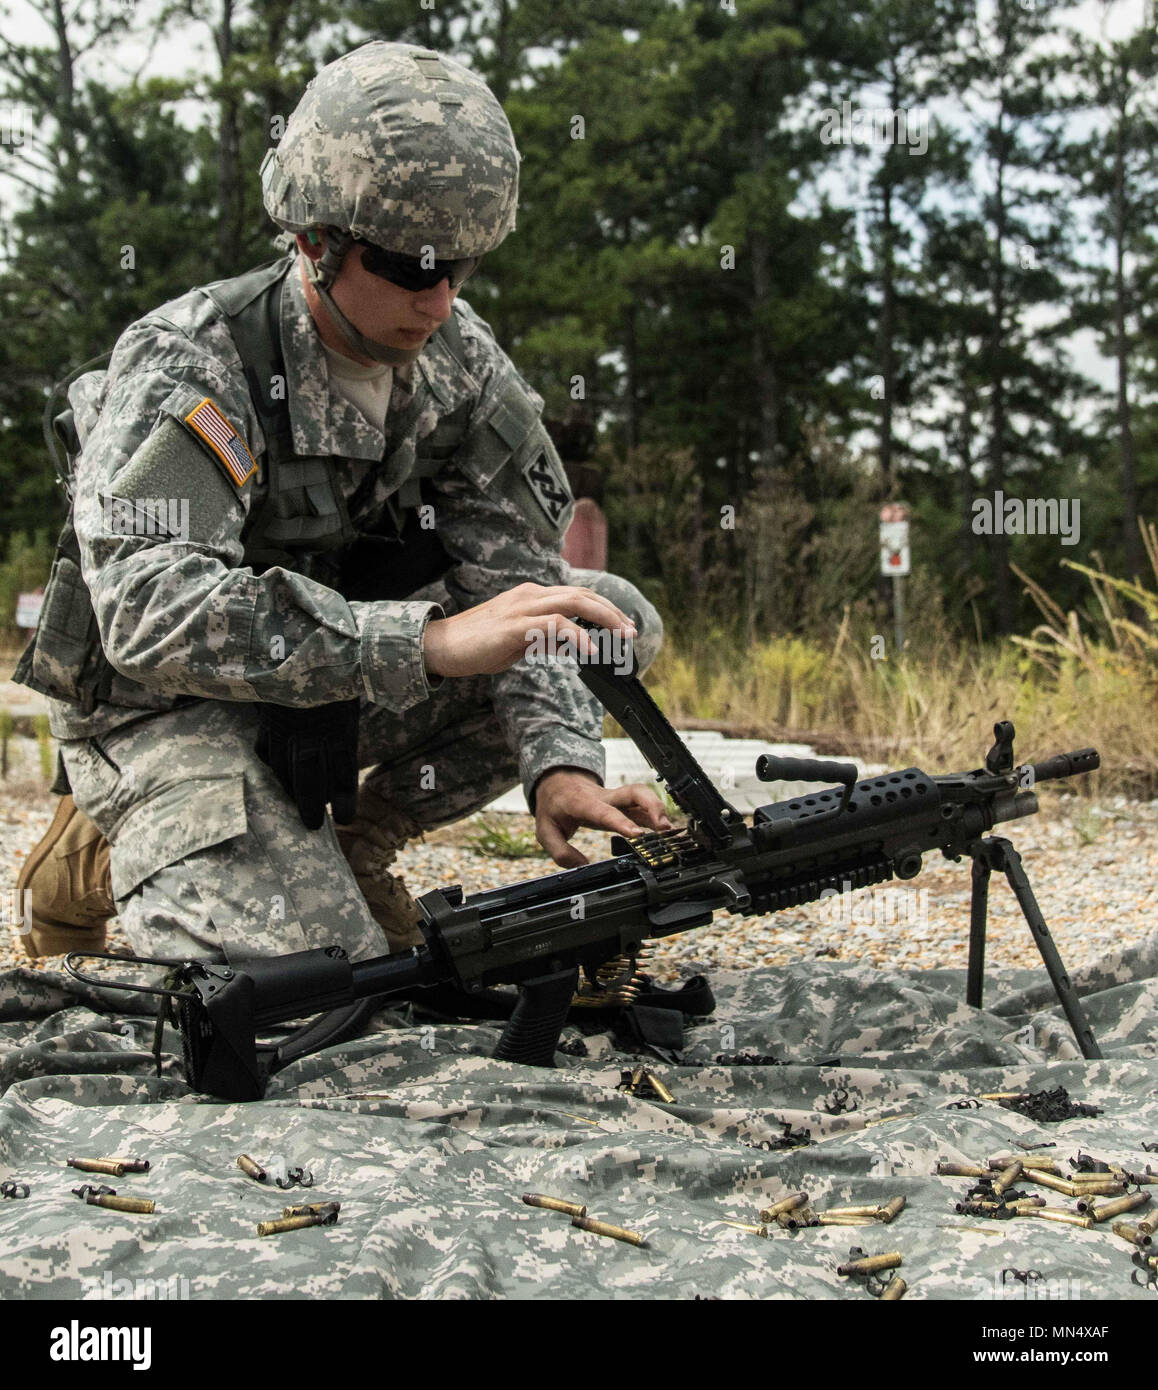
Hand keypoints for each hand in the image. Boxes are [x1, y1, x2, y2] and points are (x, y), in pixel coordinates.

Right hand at [422, 582, 635, 678]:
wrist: (442, 646)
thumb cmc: (478, 643)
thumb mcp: (520, 640)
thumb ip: (546, 639)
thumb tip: (574, 644)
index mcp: (532, 596)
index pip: (578, 595)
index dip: (605, 608)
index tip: (624, 625)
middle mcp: (530, 595)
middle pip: (582, 594)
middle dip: (612, 612)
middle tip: (631, 631)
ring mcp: (522, 607)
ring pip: (573, 603)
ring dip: (603, 618)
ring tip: (621, 637)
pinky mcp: (514, 625)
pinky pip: (554, 625)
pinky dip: (577, 636)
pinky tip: (591, 651)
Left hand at [533, 768, 672, 867]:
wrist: (557, 782)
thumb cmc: (553, 806)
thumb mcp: (545, 831)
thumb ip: (561, 852)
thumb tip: (583, 867)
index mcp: (582, 803)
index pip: (604, 812)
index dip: (622, 822)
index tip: (637, 835)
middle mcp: (603, 797)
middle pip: (632, 793)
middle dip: (652, 807)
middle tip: (664, 829)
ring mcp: (615, 798)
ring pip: (642, 795)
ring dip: (658, 810)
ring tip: (669, 832)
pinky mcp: (623, 802)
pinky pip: (643, 804)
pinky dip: (657, 814)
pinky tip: (666, 829)